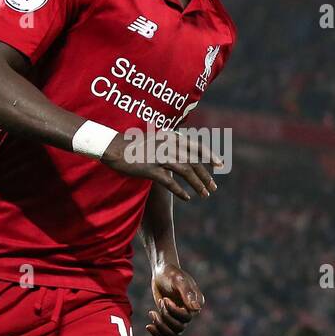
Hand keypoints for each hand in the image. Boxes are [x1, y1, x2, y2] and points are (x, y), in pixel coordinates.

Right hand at [101, 129, 222, 201]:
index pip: (196, 146)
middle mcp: (168, 145)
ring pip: (185, 172)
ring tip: (205, 195)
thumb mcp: (156, 141)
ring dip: (198, 185)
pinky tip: (187, 198)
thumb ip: (171, 146)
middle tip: (213, 188)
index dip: (209, 155)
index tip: (220, 165)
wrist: (113, 148)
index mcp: (171, 137)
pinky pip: (170, 182)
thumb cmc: (134, 146)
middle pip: (193, 161)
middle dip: (206, 176)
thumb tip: (185, 156)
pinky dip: (180, 191)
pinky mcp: (150, 169)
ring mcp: (159, 157)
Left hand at [146, 266, 203, 335]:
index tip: (165, 299)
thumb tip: (195, 309)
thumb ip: (187, 293)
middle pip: (179, 327)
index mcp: (196, 303)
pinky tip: (148, 326)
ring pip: (173, 334)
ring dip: (161, 326)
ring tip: (152, 313)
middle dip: (166, 317)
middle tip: (161, 301)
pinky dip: (157, 333)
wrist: (162, 272)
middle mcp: (190, 313)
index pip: (187, 318)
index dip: (174, 312)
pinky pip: (166, 334)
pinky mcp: (170, 319)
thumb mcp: (178, 280)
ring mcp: (180, 317)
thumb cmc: (171, 273)